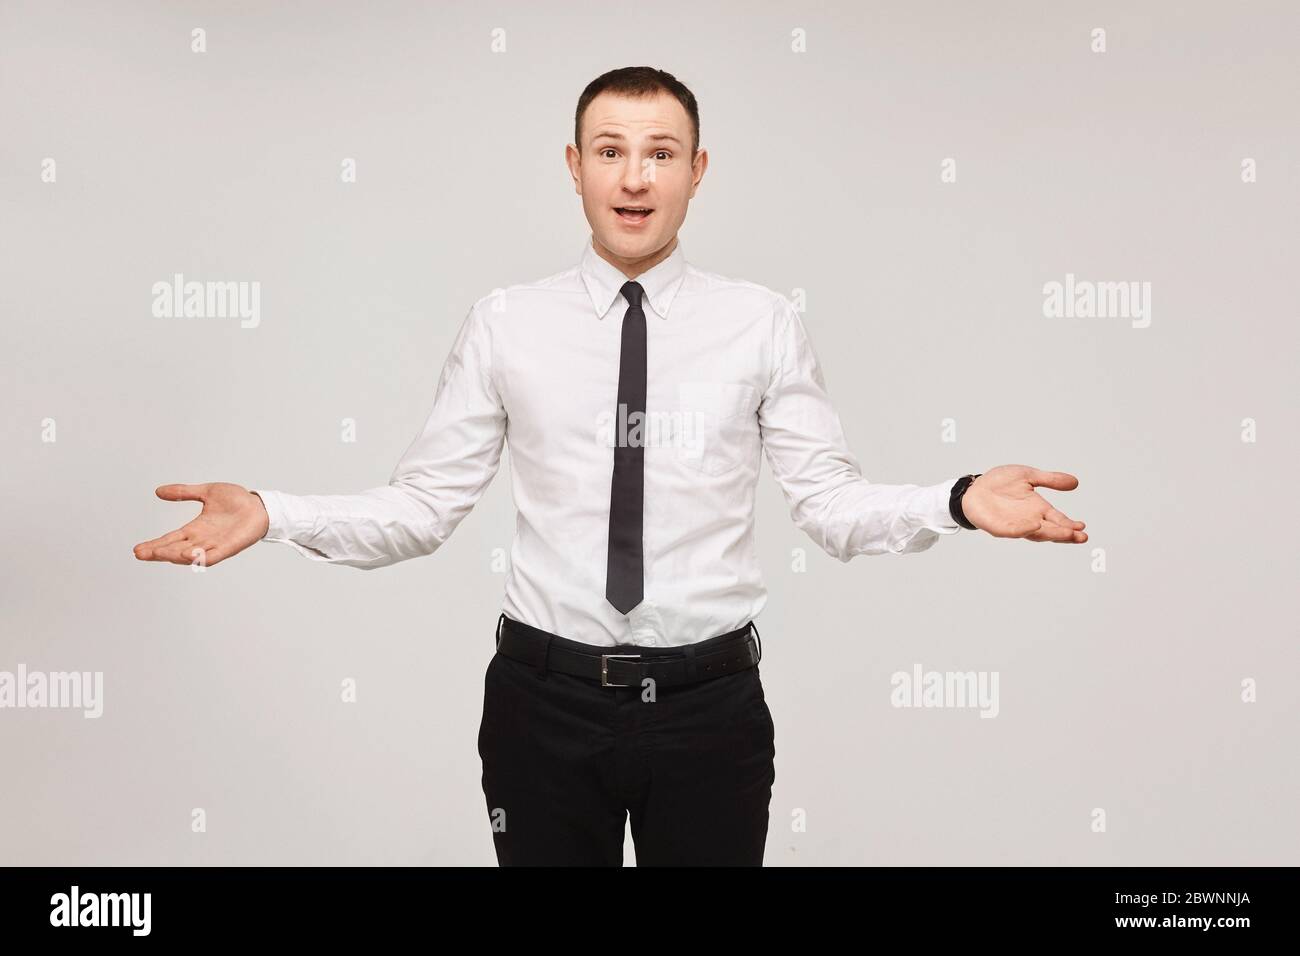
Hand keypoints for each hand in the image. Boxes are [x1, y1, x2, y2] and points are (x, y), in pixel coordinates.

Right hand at [133, 482, 270, 566]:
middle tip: (140, 553)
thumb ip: (184, 492)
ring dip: (174, 555)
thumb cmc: (237, 501)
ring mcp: (215, 544)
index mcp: (196, 529)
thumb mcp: (206, 492)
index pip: (170, 539)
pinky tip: (187, 555)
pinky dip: (200, 556)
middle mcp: (202, 539)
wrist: (261, 505)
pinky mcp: (230, 547)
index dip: (155, 544)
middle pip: (175, 549)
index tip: (137, 550)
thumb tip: (159, 491)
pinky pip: (212, 555)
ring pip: (190, 554)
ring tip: (157, 554)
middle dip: (158, 552)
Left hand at [959, 465, 1086, 542]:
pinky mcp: (998, 528)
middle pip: (1051, 530)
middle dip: (1065, 534)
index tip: (1082, 526)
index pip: (1058, 519)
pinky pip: (1012, 531)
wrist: (974, 488)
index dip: (1070, 524)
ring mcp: (1015, 525)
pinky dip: (1023, 530)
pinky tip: (1034, 527)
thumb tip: (1075, 482)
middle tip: (1081, 537)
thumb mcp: (1028, 476)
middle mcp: (1029, 520)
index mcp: (1038, 508)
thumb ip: (1050, 480)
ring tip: (1065, 534)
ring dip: (1050, 534)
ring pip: (1035, 533)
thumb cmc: (1000, 483)